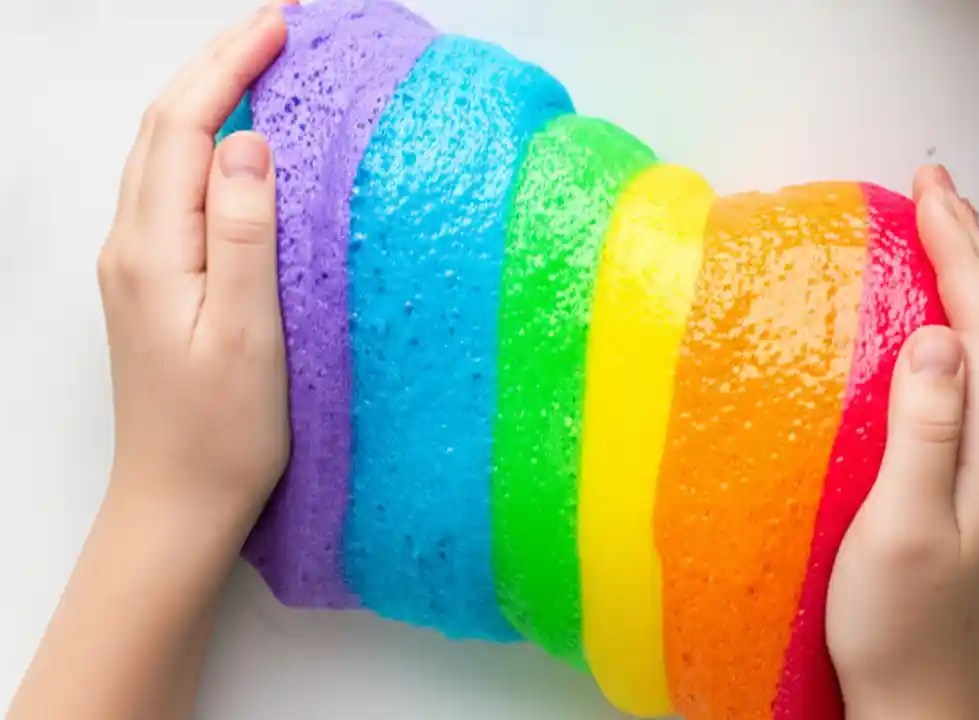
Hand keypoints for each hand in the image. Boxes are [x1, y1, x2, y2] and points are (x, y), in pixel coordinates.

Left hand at [98, 5, 290, 521]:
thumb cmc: (222, 432)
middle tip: (274, 28)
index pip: (184, 125)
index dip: (229, 66)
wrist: (178, 502)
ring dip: (206, 97)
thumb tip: (247, 144)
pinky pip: (173, 188)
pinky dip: (203, 144)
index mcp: (153, 249)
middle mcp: (132, 245)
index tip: (279, 26)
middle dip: (214, 64)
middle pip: (163, 125)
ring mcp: (138, 264)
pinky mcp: (155, 283)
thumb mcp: (246, 332)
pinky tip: (238, 146)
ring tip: (259, 67)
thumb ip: (243, 232)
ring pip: (164, 152)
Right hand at [826, 166, 978, 719]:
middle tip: (937, 186)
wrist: (922, 699)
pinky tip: (946, 321)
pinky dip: (972, 326)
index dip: (959, 250)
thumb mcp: (899, 526)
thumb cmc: (898, 623)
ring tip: (946, 230)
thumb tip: (939, 335)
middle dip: (974, 247)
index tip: (928, 190)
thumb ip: (923, 429)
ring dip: (978, 280)